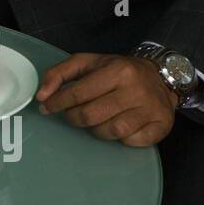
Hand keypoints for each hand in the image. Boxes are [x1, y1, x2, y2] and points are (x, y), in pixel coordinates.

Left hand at [35, 52, 177, 146]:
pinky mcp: (161, 126)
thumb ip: (60, 73)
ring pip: (110, 132)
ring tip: (96, 119)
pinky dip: (120, 139)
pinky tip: (117, 125)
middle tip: (71, 114)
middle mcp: (135, 90)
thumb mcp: (88, 62)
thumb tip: (41, 95)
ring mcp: (150, 110)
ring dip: (96, 129)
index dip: (57, 103)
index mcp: (118, 71)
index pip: (78, 93)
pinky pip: (131, 142)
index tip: (46, 107)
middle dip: (73, 117)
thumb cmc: (119, 70)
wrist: (161, 76)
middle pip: (91, 115)